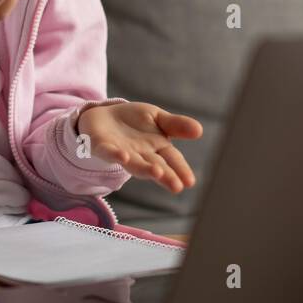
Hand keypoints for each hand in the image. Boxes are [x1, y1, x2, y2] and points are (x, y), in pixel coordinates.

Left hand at [76, 103, 202, 192]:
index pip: (172, 160)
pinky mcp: (102, 146)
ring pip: (134, 164)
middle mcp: (141, 155)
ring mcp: (122, 152)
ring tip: (157, 172)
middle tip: (176, 186)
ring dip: (145, 169)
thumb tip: (200, 130)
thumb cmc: (134, 121)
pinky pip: (108, 152)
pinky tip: (124, 156)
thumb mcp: (157, 118)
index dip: (180, 170)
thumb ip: (176, 125)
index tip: (190, 182)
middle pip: (155, 166)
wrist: (103, 116)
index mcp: (157, 149)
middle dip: (165, 176)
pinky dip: (115, 155)